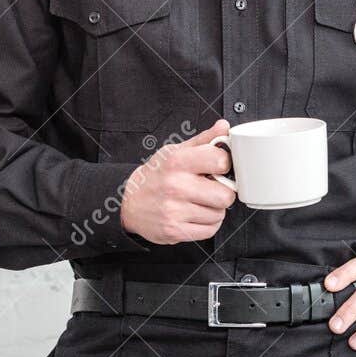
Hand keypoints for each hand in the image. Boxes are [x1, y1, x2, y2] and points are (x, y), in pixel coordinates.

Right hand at [119, 120, 236, 244]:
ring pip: (219, 214)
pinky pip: (210, 230)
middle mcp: (175, 185)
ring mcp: (174, 210)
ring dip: (214, 209)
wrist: (130, 202)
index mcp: (177, 161)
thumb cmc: (157, 176)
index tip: (218, 166)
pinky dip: (207, 224)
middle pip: (225, 196)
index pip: (220, 161)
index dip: (225, 164)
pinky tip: (195, 214)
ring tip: (199, 202)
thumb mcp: (175, 152)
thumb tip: (224, 127)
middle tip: (211, 189)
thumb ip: (203, 140)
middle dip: (223, 193)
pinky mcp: (175, 230)